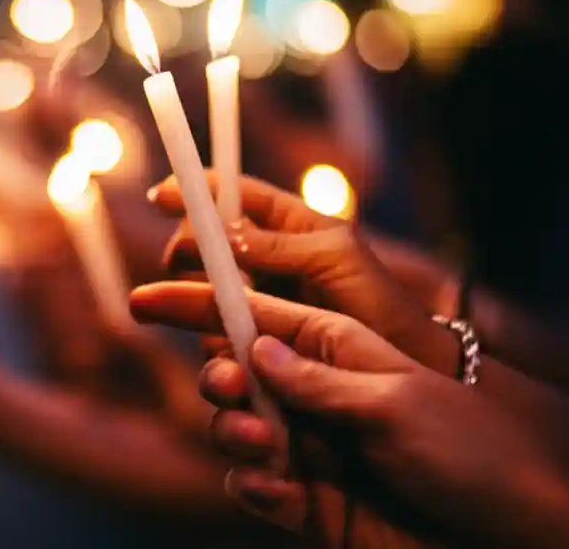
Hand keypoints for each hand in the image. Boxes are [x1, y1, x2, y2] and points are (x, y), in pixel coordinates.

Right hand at [131, 282, 568, 547]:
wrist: (514, 536)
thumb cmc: (473, 455)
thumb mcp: (397, 403)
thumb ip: (319, 377)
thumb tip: (254, 349)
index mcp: (337, 346)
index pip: (255, 311)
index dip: (198, 298)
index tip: (147, 297)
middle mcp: (313, 391)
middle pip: (233, 370)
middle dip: (215, 373)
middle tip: (225, 385)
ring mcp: (308, 446)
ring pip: (235, 428)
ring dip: (235, 432)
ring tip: (263, 445)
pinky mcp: (307, 501)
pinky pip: (253, 486)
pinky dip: (255, 486)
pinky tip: (281, 490)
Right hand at [154, 174, 458, 376]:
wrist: (406, 378)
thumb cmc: (383, 309)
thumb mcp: (336, 260)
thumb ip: (278, 242)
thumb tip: (220, 229)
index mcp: (288, 229)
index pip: (232, 196)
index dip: (195, 191)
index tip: (161, 195)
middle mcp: (264, 269)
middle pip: (203, 250)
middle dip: (186, 254)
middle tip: (183, 264)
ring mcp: (255, 314)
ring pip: (201, 303)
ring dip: (196, 309)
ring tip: (214, 319)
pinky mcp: (252, 360)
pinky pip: (217, 354)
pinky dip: (217, 358)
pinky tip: (229, 368)